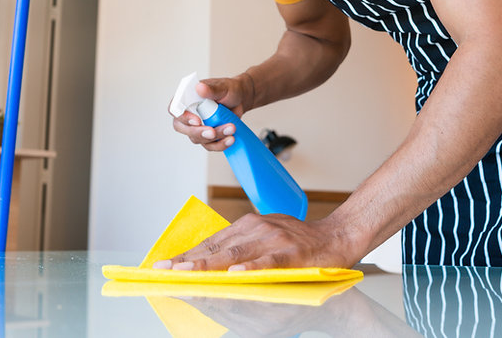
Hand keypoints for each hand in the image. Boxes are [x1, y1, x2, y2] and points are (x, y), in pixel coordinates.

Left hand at [152, 212, 359, 270]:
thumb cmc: (300, 243)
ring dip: (210, 264)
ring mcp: (274, 239)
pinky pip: (267, 262)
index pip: (212, 241)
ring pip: (236, 254)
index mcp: (249, 225)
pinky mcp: (291, 253)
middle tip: (165, 270)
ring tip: (189, 273)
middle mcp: (257, 228)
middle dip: (189, 260)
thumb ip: (242, 248)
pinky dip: (250, 268)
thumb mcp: (266, 237)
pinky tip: (235, 275)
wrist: (337, 237)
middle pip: (217, 247)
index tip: (164, 264)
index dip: (187, 253)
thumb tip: (213, 265)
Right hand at [171, 74, 254, 151]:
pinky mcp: (207, 136)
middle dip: (198, 132)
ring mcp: (197, 126)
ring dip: (215, 137)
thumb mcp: (222, 87)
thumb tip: (200, 88)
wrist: (241, 100)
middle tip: (212, 132)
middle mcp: (188, 113)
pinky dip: (220, 144)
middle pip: (182, 128)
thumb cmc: (229, 90)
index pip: (175, 109)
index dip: (182, 117)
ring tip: (231, 128)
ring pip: (198, 138)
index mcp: (187, 98)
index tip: (197, 120)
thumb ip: (211, 89)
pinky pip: (209, 145)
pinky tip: (230, 138)